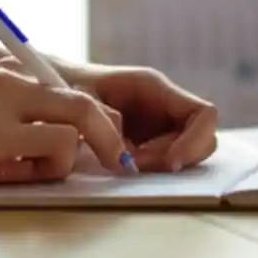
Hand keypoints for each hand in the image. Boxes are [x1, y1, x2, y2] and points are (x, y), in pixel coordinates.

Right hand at [0, 66, 131, 200]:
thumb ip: (28, 130)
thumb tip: (83, 149)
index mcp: (8, 76)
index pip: (75, 95)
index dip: (100, 126)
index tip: (106, 156)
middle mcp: (9, 80)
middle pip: (87, 102)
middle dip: (111, 138)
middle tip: (118, 167)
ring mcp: (1, 103)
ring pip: (78, 119)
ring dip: (67, 160)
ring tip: (24, 176)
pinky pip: (58, 146)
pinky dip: (50, 169)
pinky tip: (8, 177)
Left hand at [72, 65, 218, 172]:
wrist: (52, 89)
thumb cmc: (65, 87)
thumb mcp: (80, 101)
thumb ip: (102, 123)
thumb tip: (126, 156)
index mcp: (156, 88)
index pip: (204, 114)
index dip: (196, 140)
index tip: (170, 163)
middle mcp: (165, 106)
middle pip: (202, 138)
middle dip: (177, 158)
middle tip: (137, 165)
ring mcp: (160, 125)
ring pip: (187, 153)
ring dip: (163, 166)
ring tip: (128, 164)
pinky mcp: (150, 142)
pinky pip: (167, 160)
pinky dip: (153, 170)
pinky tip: (125, 165)